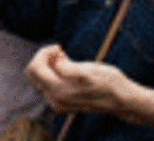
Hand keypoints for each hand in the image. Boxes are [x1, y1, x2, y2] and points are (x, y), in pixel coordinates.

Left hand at [25, 44, 153, 125]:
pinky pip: (44, 85)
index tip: (59, 48)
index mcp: (59, 91)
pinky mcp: (60, 105)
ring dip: (47, 65)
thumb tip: (54, 61)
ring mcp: (56, 104)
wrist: (121, 100)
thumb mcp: (88, 71)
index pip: (35, 67)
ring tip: (64, 59)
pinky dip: (50, 73)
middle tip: (60, 52)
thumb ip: (66, 67)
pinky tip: (65, 69)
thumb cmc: (107, 81)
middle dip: (43, 58)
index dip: (45, 52)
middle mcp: (54, 100)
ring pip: (36, 79)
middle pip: (31, 73)